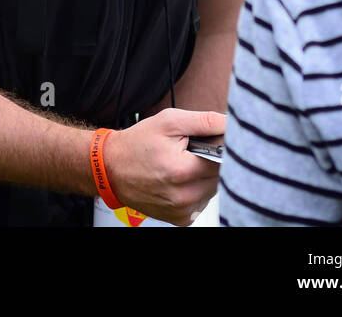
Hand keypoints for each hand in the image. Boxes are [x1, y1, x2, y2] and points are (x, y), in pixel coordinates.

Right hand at [101, 109, 224, 226]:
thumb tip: (229, 123)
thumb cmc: (138, 143)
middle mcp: (184, 196)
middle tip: (192, 150)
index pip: (225, 159)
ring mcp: (183, 210)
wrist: (112, 168)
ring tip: (185, 164)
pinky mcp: (181, 219)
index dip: (221, 145)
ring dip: (206, 176)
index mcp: (183, 170)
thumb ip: (203, 121)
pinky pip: (202, 202)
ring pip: (213, 190)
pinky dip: (197, 190)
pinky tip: (181, 180)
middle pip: (221, 176)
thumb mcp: (169, 122)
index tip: (209, 139)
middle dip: (213, 160)